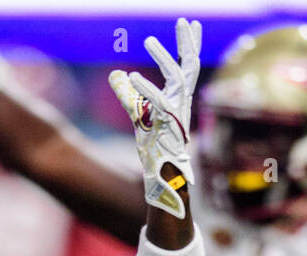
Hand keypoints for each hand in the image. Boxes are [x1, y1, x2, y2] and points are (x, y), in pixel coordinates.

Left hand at [109, 17, 200, 218]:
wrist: (165, 185)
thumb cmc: (154, 153)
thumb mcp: (138, 117)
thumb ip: (128, 96)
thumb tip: (115, 74)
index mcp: (180, 103)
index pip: (187, 69)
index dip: (189, 46)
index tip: (190, 24)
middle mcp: (182, 107)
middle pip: (190, 68)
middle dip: (188, 43)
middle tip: (184, 20)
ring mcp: (176, 118)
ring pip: (177, 79)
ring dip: (163, 58)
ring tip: (149, 39)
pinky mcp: (166, 130)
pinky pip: (158, 105)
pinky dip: (144, 90)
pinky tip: (129, 77)